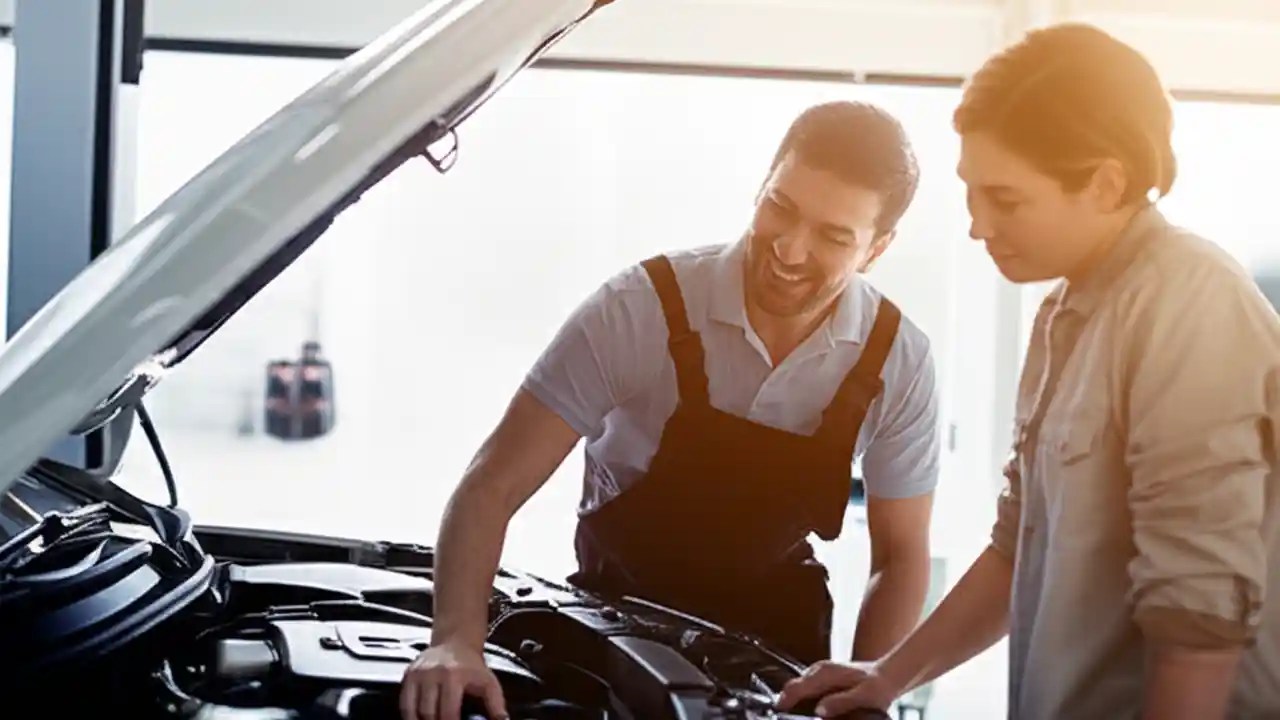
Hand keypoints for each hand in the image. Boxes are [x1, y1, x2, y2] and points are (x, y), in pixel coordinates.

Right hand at [399, 640, 508, 719]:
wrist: (455, 642)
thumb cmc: (472, 667)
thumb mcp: (488, 683)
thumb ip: (496, 705)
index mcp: (454, 676)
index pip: (449, 712)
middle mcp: (433, 674)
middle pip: (429, 713)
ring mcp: (418, 674)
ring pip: (414, 711)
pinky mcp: (408, 675)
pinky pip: (404, 704)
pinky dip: (410, 717)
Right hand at [775, 660, 900, 717]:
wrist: (887, 675)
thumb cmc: (877, 686)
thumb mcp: (863, 697)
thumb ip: (840, 702)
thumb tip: (819, 710)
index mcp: (825, 673)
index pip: (796, 687)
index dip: (785, 702)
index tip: (779, 713)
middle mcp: (818, 669)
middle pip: (793, 687)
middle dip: (787, 703)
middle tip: (786, 717)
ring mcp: (819, 672)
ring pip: (799, 687)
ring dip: (795, 702)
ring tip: (794, 715)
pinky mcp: (822, 677)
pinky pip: (806, 688)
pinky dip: (803, 699)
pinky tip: (808, 711)